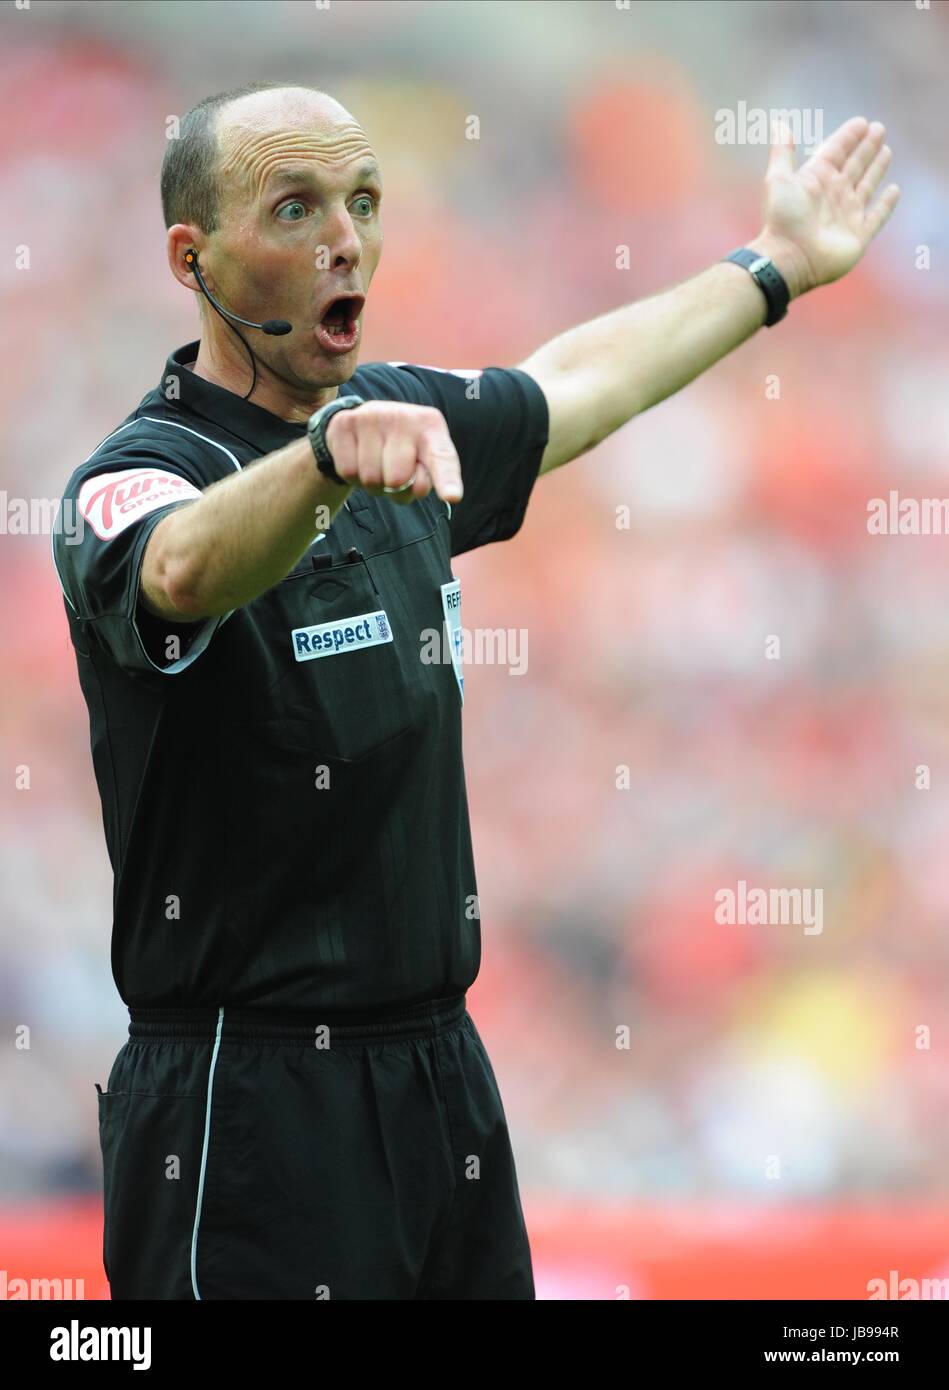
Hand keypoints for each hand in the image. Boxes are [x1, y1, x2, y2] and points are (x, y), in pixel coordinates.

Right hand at [325, 400, 462, 505]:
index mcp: (431, 427)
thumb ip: (423, 481)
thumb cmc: (403, 451)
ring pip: (371, 479)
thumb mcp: (421, 463)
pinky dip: (353, 476)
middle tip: (392, 472)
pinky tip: (358, 458)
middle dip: (393, 488)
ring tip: (376, 465)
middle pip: (397, 480)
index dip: (447, 479)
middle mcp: (403, 416)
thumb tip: (412, 486)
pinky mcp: (345, 423)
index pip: (441, 457)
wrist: (366, 422)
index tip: (452, 496)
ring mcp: (371, 416)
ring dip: (373, 483)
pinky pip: (348, 471)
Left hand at [749, 116, 899, 299]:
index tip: (861, 122)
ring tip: (886, 151)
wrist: (789, 259)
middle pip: (855, 164)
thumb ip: (782, 152)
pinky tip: (894, 190)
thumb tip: (779, 123)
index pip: (836, 151)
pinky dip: (886, 204)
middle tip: (879, 128)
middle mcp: (833, 194)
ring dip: (877, 168)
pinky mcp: (859, 234)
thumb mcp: (778, 179)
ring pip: (867, 185)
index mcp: (816, 179)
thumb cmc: (782, 220)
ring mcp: (847, 214)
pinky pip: (877, 216)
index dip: (848, 137)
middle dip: (866, 147)